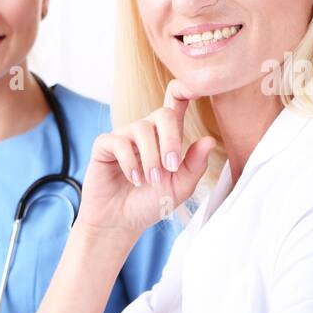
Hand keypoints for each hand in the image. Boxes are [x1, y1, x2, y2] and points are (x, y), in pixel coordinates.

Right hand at [78, 79, 216, 238]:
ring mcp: (123, 137)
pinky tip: (134, 179)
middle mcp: (145, 132)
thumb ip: (193, 166)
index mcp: (166, 137)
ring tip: (150, 181)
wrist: (120, 223)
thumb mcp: (179, 187)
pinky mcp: (104, 146)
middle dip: (171, 139)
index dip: (186, 89)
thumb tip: (208, 140)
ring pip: (141, 129)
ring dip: (150, 158)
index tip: (197, 89)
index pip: (176, 103)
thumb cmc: (149, 203)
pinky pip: (119, 142)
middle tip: (170, 167)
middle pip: (163, 113)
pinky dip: (130, 162)